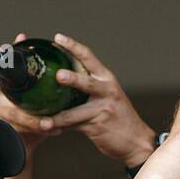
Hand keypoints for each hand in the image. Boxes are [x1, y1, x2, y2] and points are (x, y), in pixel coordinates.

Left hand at [0, 31, 154, 167]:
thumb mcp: (108, 95)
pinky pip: (73, 126)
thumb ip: (89, 86)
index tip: (57, 38)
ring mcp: (103, 109)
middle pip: (86, 82)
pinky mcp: (97, 126)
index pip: (89, 57)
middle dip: (71, 78)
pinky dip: (59, 127)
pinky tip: (47, 127)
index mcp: (107, 79)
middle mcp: (107, 91)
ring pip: (75, 111)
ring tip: (43, 119)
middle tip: (58, 74)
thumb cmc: (118, 117)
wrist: (136, 140)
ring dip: (58, 116)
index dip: (73, 46)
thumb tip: (61, 77)